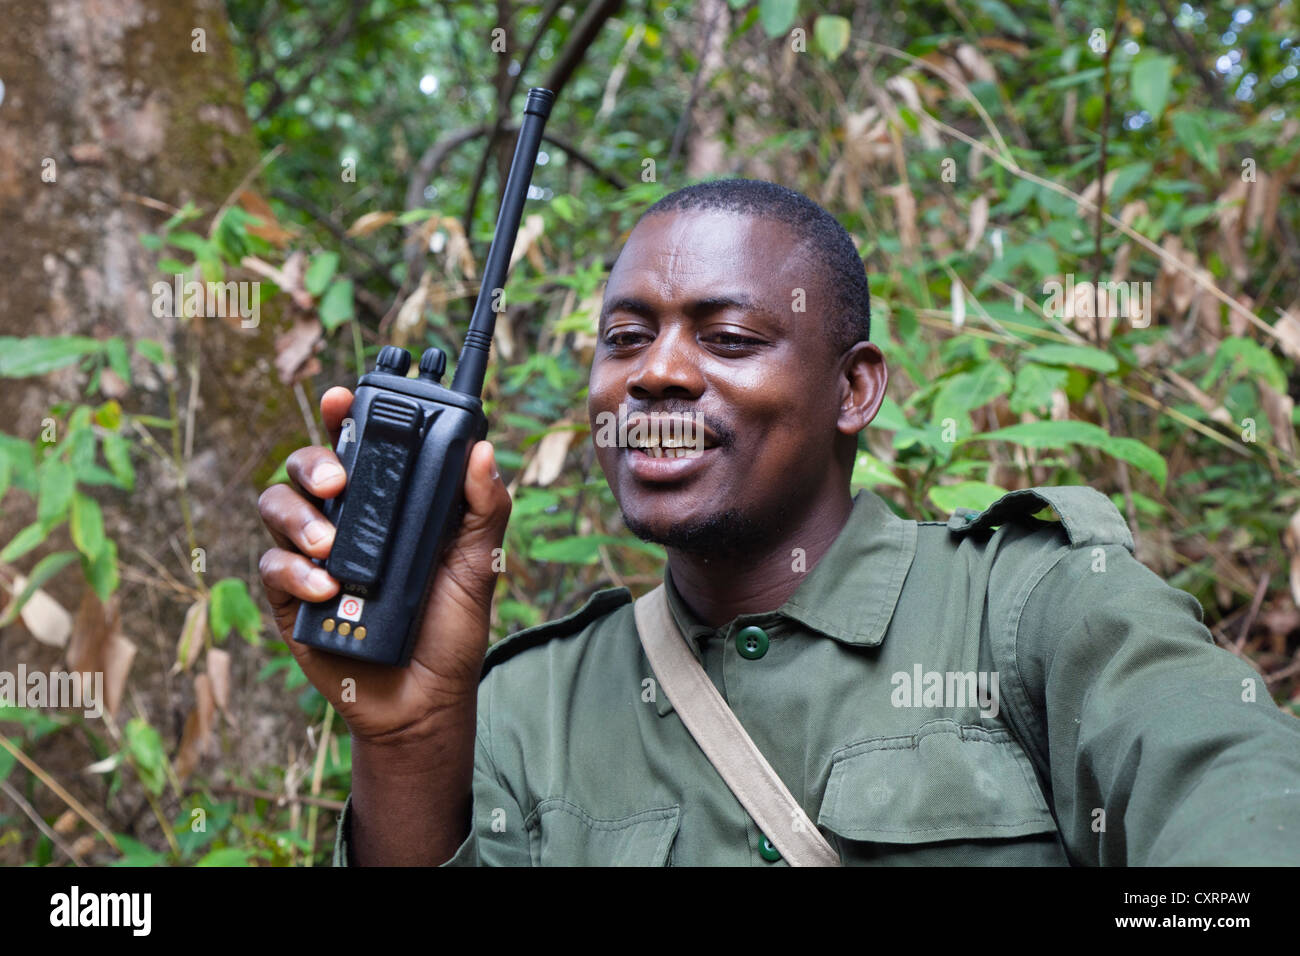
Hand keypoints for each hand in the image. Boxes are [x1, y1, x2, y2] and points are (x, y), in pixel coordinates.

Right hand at [257, 386, 511, 743]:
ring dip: (298, 517)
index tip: (341, 398)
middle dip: (312, 461)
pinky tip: (327, 588)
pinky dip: (294, 571)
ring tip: (330, 546)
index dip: (343, 415)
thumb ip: (485, 507)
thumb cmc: (452, 627)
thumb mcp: (480, 563)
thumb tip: (483, 449)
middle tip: (338, 481)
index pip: (357, 444)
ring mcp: (312, 557)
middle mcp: (344, 520)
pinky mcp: (291, 598)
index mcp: (387, 501)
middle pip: (305, 466)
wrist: (425, 701)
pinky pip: (271, 566)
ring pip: (276, 506)